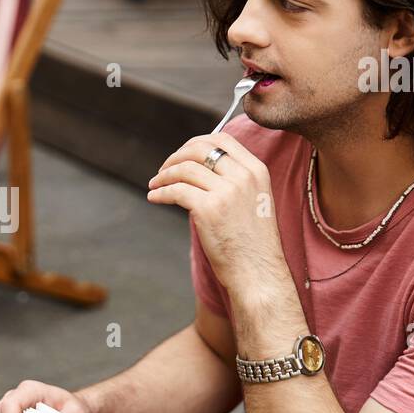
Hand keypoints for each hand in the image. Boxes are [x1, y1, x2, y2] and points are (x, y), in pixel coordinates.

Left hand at [146, 132, 290, 291]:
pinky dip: (160, 192)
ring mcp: (226, 192)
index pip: (222, 139)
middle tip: (163, 170)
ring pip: (184, 169)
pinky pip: (176, 190)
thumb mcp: (253, 201)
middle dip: (176, 156)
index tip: (182, 155)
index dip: (196, 143)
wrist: (259, 273)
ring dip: (163, 175)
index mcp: (257, 171)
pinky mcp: (209, 209)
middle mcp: (243, 176)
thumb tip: (197, 168)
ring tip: (155, 185)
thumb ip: (234, 181)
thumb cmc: (252, 243)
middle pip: (200, 148)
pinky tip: (154, 198)